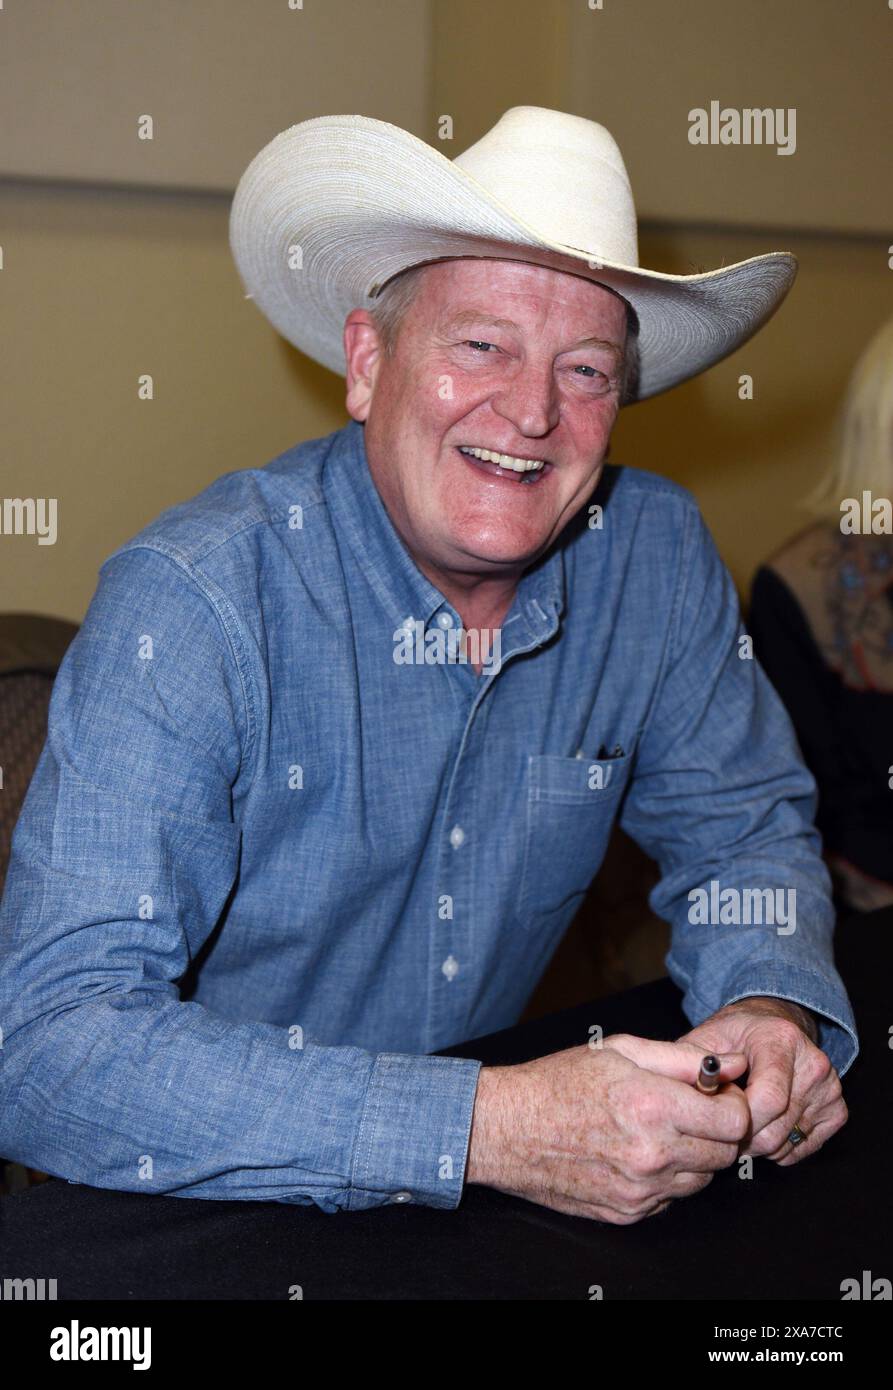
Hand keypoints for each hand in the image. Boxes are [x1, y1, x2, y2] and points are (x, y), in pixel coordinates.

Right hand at [465, 1036, 749, 1223]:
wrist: (507, 1128)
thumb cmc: (559, 1082)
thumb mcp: (621, 1050)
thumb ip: (685, 1058)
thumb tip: (734, 1063)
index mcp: (653, 1106)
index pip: (736, 1120)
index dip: (732, 1103)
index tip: (716, 1094)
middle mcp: (651, 1154)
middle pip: (726, 1154)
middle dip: (717, 1130)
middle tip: (690, 1110)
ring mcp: (640, 1190)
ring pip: (702, 1180)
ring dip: (694, 1156)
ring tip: (660, 1129)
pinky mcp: (627, 1212)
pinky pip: (671, 1199)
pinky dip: (666, 1178)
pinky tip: (638, 1152)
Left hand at [677, 997, 847, 1165]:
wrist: (771, 1027)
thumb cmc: (736, 1035)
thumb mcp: (707, 1037)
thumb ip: (691, 1063)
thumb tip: (685, 1095)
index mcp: (781, 1040)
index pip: (769, 1099)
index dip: (739, 1119)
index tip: (717, 1117)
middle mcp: (813, 1063)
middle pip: (776, 1129)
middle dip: (742, 1137)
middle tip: (722, 1127)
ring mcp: (830, 1088)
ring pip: (787, 1143)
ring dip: (757, 1144)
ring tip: (741, 1121)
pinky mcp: (837, 1109)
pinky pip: (803, 1149)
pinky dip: (779, 1147)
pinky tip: (764, 1124)